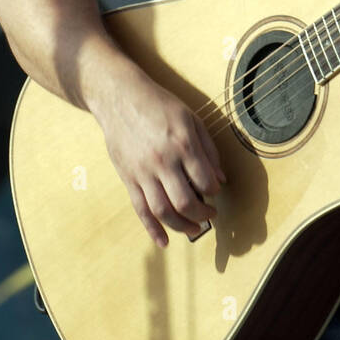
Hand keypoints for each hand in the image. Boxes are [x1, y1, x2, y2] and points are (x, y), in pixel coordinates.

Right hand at [92, 69, 226, 247]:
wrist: (120, 98)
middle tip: (210, 215)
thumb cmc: (159, 105)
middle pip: (185, 202)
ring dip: (181, 227)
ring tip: (194, 230)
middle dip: (202, 215)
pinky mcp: (128, 178)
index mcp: (182, 144)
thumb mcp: (191, 119)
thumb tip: (220, 179)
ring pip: (163, 211)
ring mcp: (143, 172)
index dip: (214, 191)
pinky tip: (163, 241)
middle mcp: (162, 161)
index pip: (205, 181)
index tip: (215, 191)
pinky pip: (140, 210)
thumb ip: (208, 149)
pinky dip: (152, 230)